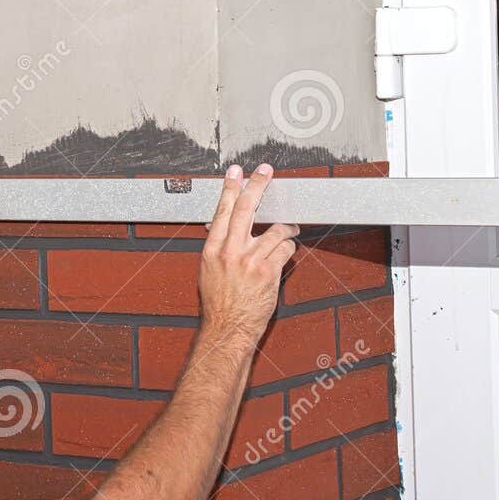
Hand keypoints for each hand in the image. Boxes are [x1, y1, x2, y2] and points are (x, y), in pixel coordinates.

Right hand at [198, 164, 298, 345]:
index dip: (230, 188)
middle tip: (265, 171)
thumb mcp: (208, 271)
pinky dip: (288, 248)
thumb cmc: (218, 304)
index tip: (236, 171)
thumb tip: (222, 227)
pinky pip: (285, 249)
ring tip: (290, 227)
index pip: (222, 211)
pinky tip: (286, 252)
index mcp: (212, 250)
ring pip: (274, 229)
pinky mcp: (268, 273)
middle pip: (247, 208)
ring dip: (286, 226)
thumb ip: (218, 247)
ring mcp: (250, 261)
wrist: (227, 329)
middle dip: (257, 185)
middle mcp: (230, 252)